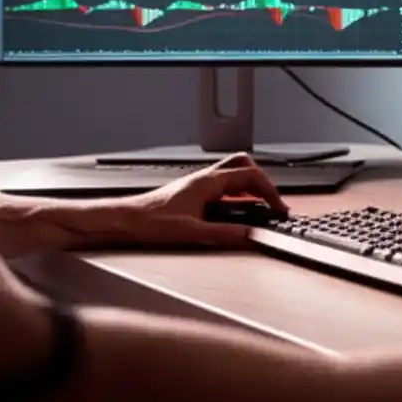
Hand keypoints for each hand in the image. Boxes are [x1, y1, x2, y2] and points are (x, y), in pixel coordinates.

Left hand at [122, 153, 289, 248]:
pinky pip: (223, 186)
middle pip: (244, 165)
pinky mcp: (193, 193)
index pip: (250, 176)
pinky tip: (235, 210)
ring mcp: (198, 185)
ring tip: (259, 204)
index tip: (278, 207)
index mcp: (207, 182)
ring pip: (233, 173)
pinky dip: (237, 194)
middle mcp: (204, 179)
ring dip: (250, 186)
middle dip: (263, 181)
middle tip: (271, 200)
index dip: (269, 191)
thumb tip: (250, 235)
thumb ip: (223, 233)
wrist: (122, 221)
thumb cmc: (148, 222)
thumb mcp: (191, 232)